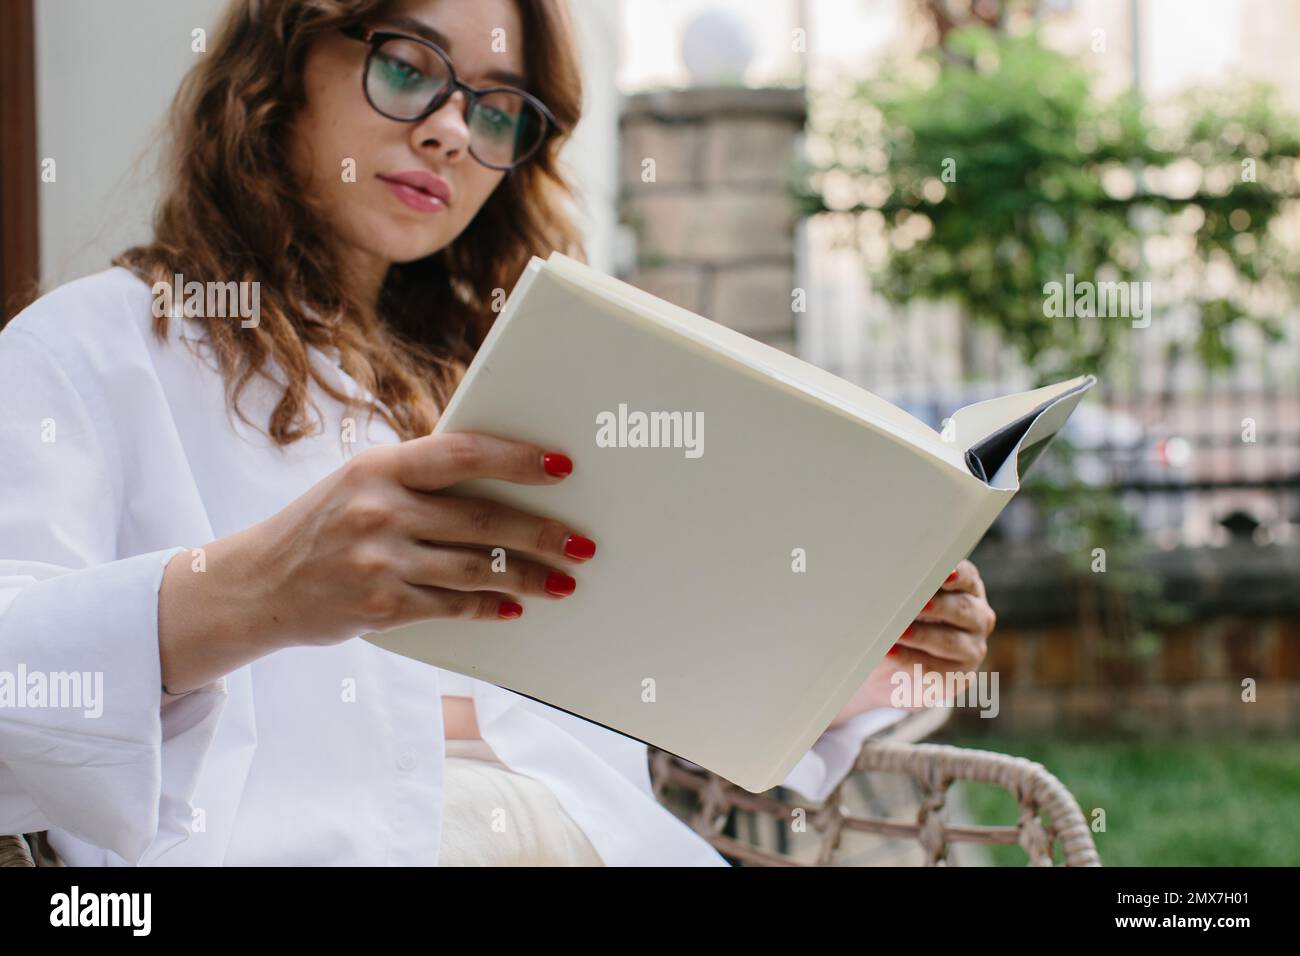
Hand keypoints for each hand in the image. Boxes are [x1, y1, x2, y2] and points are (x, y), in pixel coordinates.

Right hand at [159, 432, 594, 692]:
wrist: (257, 584)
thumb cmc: (321, 524)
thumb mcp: (359, 482)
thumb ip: (418, 478)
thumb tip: (500, 476)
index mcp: (379, 466)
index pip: (462, 453)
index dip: (516, 458)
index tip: (561, 466)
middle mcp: (379, 509)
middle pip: (481, 517)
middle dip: (541, 531)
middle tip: (583, 541)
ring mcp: (379, 560)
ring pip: (474, 567)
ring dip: (527, 575)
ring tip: (564, 579)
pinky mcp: (380, 607)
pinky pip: (451, 606)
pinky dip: (488, 608)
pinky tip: (513, 607)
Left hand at [827, 560, 995, 725]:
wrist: (890, 671)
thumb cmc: (897, 622)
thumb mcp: (898, 603)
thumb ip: (898, 590)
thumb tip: (879, 580)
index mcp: (965, 588)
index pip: (966, 576)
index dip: (956, 574)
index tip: (944, 573)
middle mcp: (976, 616)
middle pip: (961, 608)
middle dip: (936, 605)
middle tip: (915, 602)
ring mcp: (972, 648)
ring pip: (949, 641)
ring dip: (920, 635)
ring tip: (897, 631)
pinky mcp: (959, 676)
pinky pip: (934, 668)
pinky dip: (909, 659)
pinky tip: (890, 653)